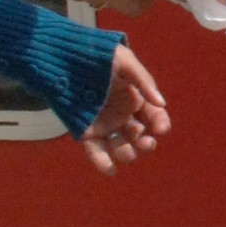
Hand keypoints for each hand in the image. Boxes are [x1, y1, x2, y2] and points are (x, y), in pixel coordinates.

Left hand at [75, 41, 169, 174]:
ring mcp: (105, 125)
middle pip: (140, 136)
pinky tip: (110, 170)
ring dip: (127, 153)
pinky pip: (97, 151)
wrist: (64, 58)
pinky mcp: (87, 132)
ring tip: (126, 151)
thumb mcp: (124, 60)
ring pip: (121, 147)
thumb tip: (162, 103)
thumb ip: (143, 80)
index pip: (154, 116)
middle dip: (146, 142)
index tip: (160, 129)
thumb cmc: (97, 56)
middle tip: (145, 142)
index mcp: (135, 98)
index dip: (160, 124)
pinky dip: (103, 162)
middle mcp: (123, 115)